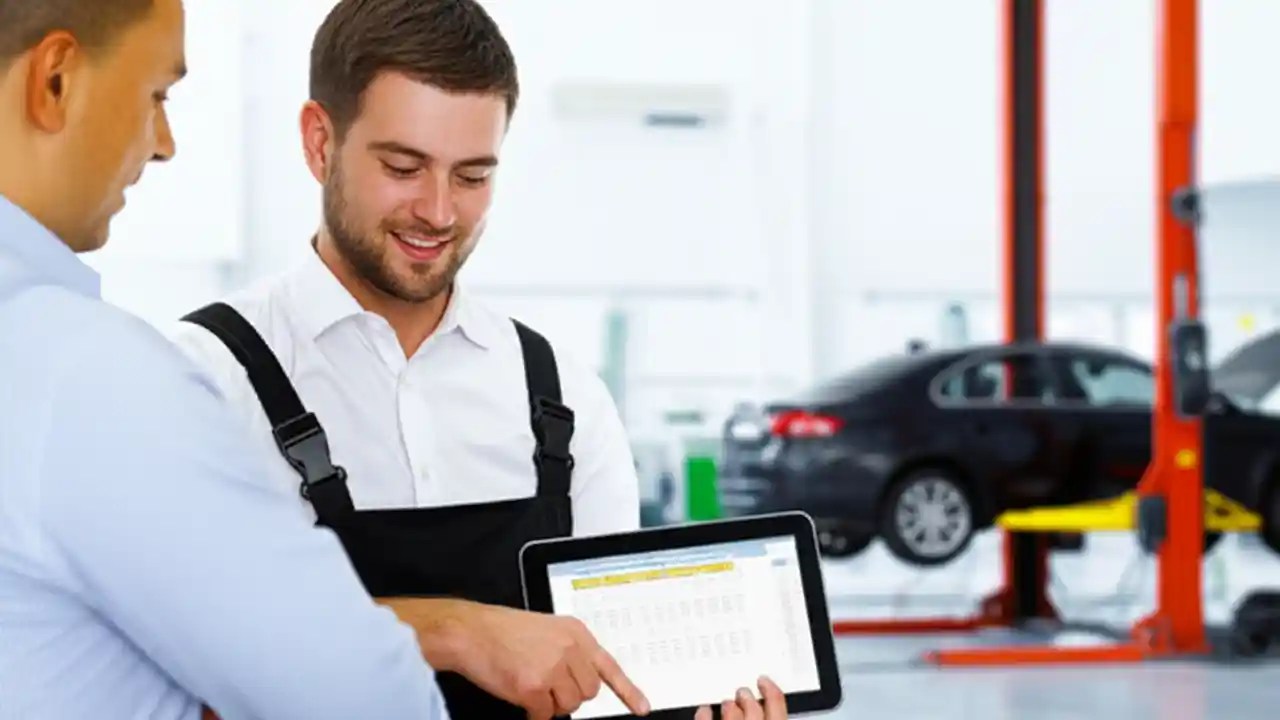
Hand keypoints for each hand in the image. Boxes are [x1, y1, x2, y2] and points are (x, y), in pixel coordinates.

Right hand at [382, 598, 648, 718]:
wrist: (471, 631)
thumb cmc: (502, 631)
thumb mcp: (546, 630)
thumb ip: (568, 651)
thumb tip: (580, 680)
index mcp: (576, 632)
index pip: (608, 666)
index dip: (628, 691)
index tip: (642, 708)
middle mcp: (569, 648)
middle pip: (588, 693)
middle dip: (568, 695)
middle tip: (546, 684)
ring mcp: (553, 667)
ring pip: (569, 706)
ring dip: (550, 703)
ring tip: (530, 684)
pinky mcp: (534, 686)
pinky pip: (544, 714)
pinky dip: (533, 712)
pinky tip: (520, 695)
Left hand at [694, 677, 786, 719]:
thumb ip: (773, 716)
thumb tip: (773, 711)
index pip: (778, 709)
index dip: (772, 692)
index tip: (764, 681)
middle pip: (753, 710)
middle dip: (748, 696)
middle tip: (743, 690)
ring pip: (730, 713)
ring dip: (728, 705)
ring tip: (727, 702)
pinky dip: (704, 715)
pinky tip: (704, 710)